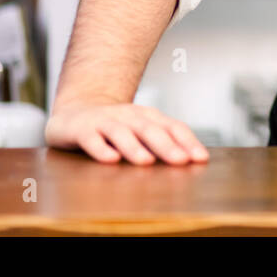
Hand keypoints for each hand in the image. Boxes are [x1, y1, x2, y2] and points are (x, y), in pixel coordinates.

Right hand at [45, 102, 208, 164]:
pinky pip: (91, 139)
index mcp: (148, 116)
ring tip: (146, 162)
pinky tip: (110, 159)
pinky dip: (101, 149)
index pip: (172, 126)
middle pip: (149, 129)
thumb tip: (191, 161)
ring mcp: (104, 121)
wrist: (75, 114)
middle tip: (181, 161)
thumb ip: (163, 143)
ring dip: (134, 147)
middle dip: (166, 146)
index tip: (201, 158)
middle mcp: (128, 116)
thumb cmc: (115, 127)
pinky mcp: (82, 130)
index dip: (188, 141)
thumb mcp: (141, 131)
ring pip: (121, 133)